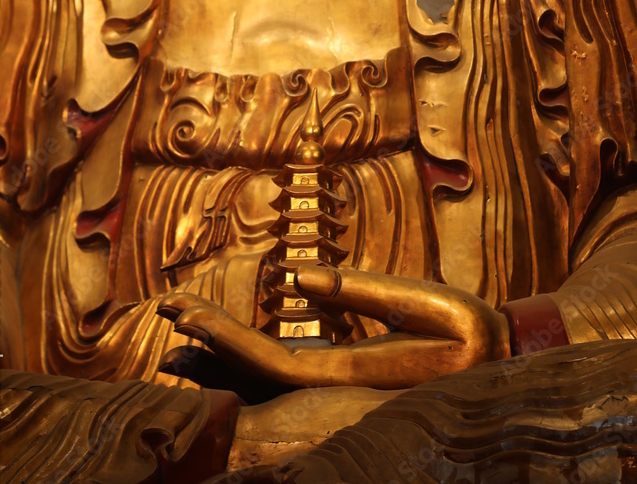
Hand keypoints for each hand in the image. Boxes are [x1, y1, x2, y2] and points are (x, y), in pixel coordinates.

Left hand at [157, 265, 510, 400]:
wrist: (500, 362)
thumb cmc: (469, 332)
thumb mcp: (428, 304)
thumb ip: (362, 293)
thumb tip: (293, 278)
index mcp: (352, 373)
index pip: (271, 362)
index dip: (224, 339)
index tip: (186, 312)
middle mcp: (335, 390)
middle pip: (254, 373)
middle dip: (209, 340)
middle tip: (167, 308)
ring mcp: (336, 388)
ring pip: (264, 376)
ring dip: (220, 350)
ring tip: (179, 324)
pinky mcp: (342, 376)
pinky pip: (282, 370)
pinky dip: (246, 355)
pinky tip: (225, 340)